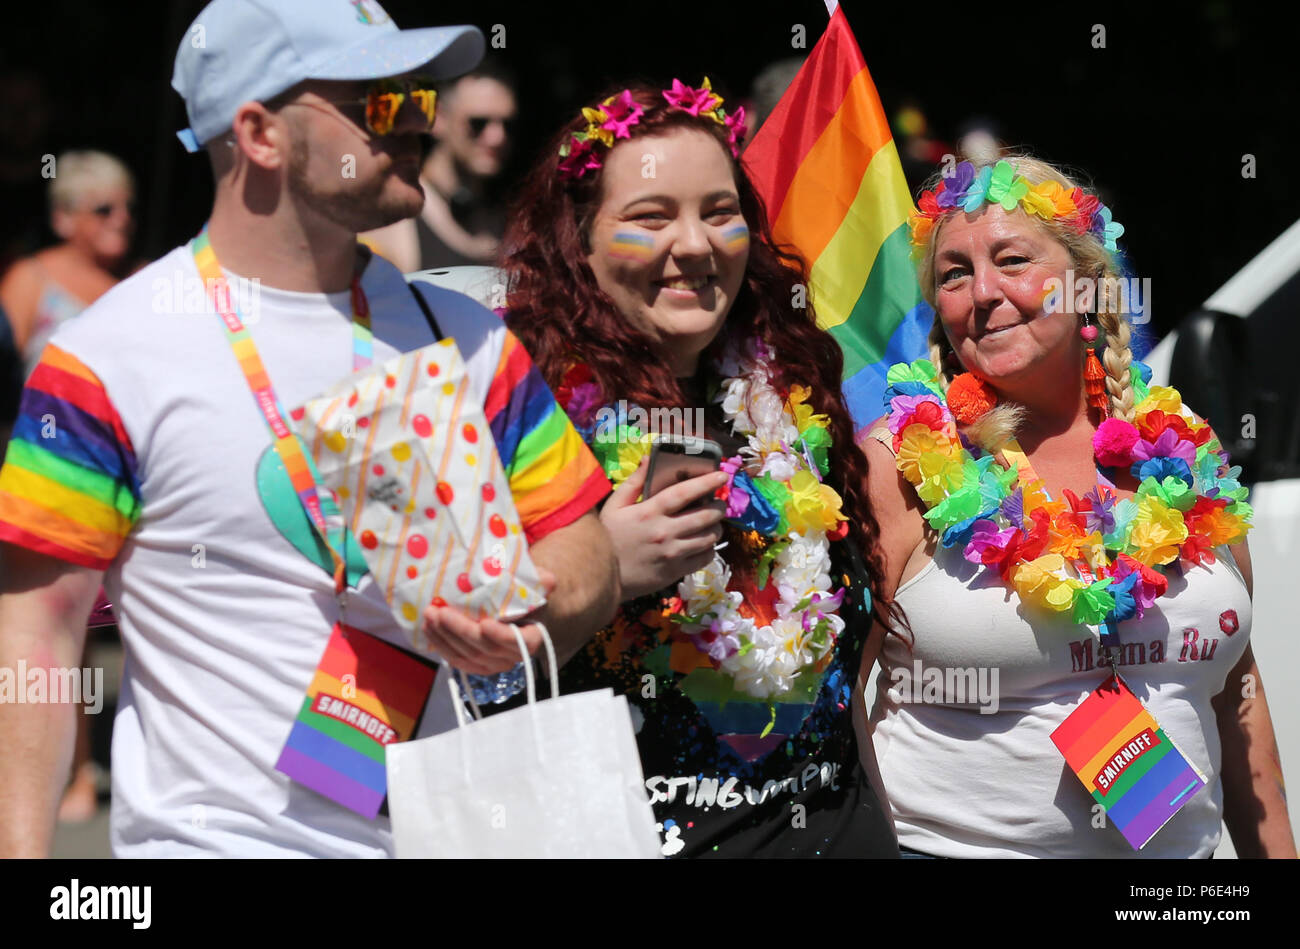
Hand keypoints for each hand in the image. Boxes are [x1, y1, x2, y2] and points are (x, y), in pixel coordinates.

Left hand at [420, 570, 555, 675]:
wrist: (514, 610)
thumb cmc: (523, 596)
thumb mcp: (536, 586)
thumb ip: (541, 582)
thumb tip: (548, 579)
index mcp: (531, 637)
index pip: (519, 642)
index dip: (501, 636)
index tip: (485, 623)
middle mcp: (512, 656)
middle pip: (485, 649)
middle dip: (460, 631)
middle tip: (440, 611)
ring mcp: (493, 663)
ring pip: (467, 656)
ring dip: (445, 638)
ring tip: (430, 616)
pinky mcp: (476, 664)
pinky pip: (457, 660)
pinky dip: (441, 646)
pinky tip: (429, 629)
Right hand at [599, 459, 728, 599]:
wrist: (600, 576)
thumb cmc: (607, 537)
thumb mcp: (614, 505)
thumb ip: (634, 482)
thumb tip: (649, 459)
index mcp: (649, 511)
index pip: (684, 493)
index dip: (706, 482)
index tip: (722, 475)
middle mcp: (664, 531)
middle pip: (705, 516)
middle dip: (719, 507)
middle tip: (719, 504)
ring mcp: (672, 553)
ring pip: (709, 537)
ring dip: (716, 527)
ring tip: (713, 523)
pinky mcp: (675, 572)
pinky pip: (704, 558)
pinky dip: (710, 549)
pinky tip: (704, 544)